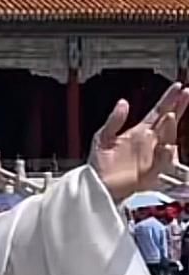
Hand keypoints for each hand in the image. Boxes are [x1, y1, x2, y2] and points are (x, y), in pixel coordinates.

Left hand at [88, 83, 188, 203]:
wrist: (94, 187)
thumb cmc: (98, 165)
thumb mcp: (102, 138)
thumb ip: (113, 121)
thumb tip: (122, 103)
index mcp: (139, 132)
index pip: (158, 112)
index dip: (169, 99)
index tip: (178, 87)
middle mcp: (149, 143)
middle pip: (168, 122)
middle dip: (177, 107)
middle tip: (184, 94)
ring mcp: (152, 157)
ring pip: (167, 140)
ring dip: (170, 128)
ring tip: (169, 116)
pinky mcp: (150, 174)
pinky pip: (162, 163)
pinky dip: (165, 156)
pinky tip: (166, 146)